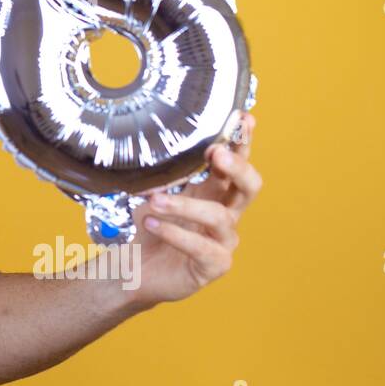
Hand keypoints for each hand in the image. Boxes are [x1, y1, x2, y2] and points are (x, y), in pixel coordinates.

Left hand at [124, 112, 262, 307]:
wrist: (135, 267)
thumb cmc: (150, 225)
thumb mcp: (154, 192)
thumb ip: (164, 173)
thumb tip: (157, 145)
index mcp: (215, 191)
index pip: (236, 162)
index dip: (243, 141)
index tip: (242, 118)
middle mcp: (227, 213)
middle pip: (250, 187)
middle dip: (238, 167)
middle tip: (217, 152)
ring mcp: (224, 241)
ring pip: (218, 217)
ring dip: (185, 205)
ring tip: (154, 199)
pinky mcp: (214, 266)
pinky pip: (202, 248)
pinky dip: (175, 233)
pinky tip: (151, 224)